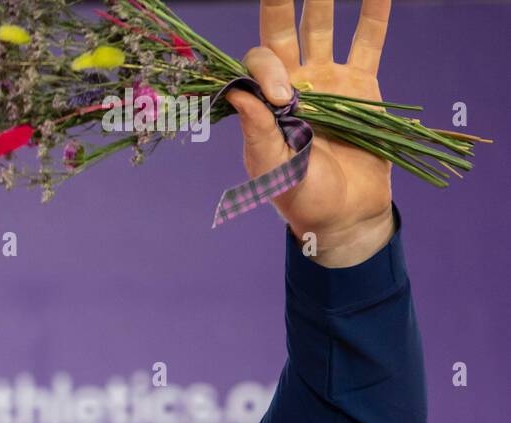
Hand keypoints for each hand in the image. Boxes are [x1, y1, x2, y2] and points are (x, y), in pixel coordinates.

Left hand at [226, 1, 394, 265]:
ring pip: (322, 26)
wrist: (344, 213)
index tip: (285, 98)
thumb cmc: (302, 198)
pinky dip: (374, 13)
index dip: (268, 68)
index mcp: (265, 104)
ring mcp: (328, 79)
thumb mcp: (274, 171)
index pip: (261, 64)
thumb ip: (257, 133)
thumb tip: (237, 93)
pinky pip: (368, 40)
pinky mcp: (361, 83)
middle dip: (280, 2)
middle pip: (282, 31)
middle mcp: (293, 83)